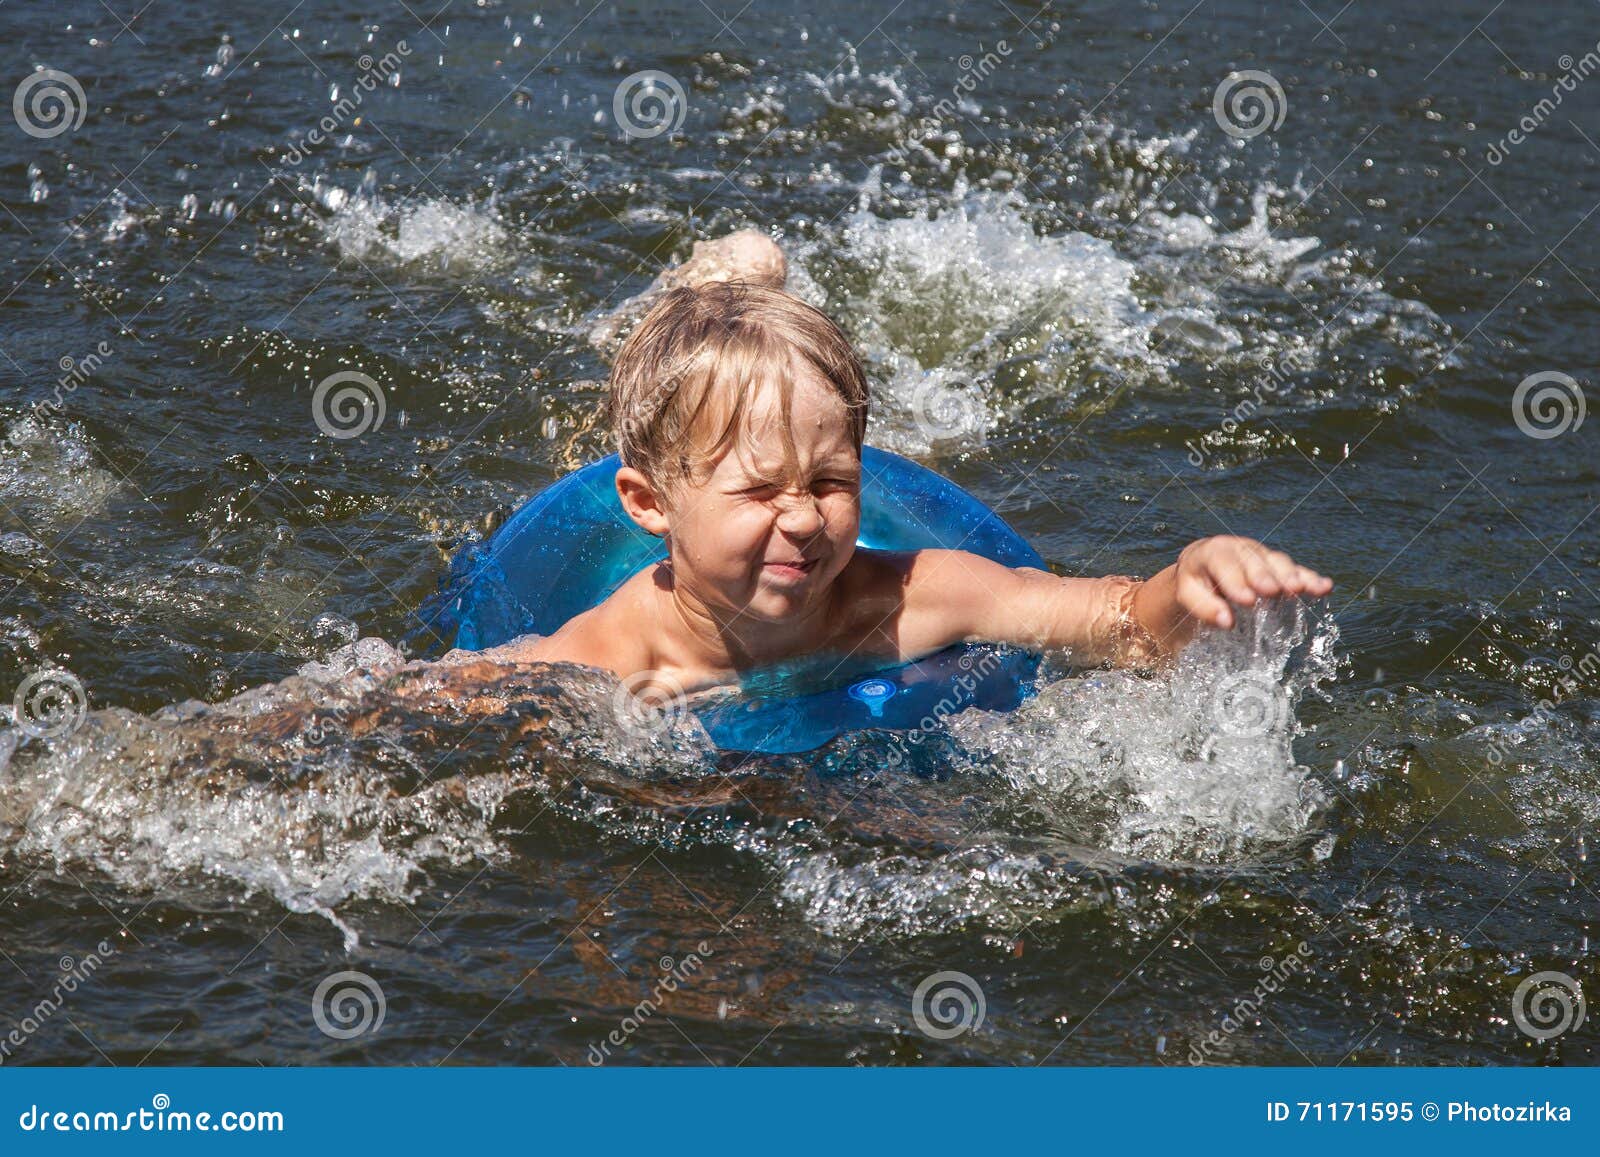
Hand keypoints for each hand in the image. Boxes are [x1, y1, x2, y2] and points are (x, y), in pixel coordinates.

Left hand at [1172, 535, 1332, 628]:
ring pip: (1280, 563)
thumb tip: (1226, 621)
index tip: (1247, 599)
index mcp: (1214, 552)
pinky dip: (1311, 578)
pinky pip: (1298, 570)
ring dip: (1293, 576)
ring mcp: (1263, 556)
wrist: (1205, 566)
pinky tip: (1325, 587)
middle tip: (1276, 591)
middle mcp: (1242, 549)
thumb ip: (1204, 607)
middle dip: (1267, 577)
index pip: (1224, 564)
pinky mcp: (1279, 566)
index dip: (1236, 581)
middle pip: (1256, 562)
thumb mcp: (1189, 593)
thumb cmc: (1196, 583)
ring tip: (1304, 589)